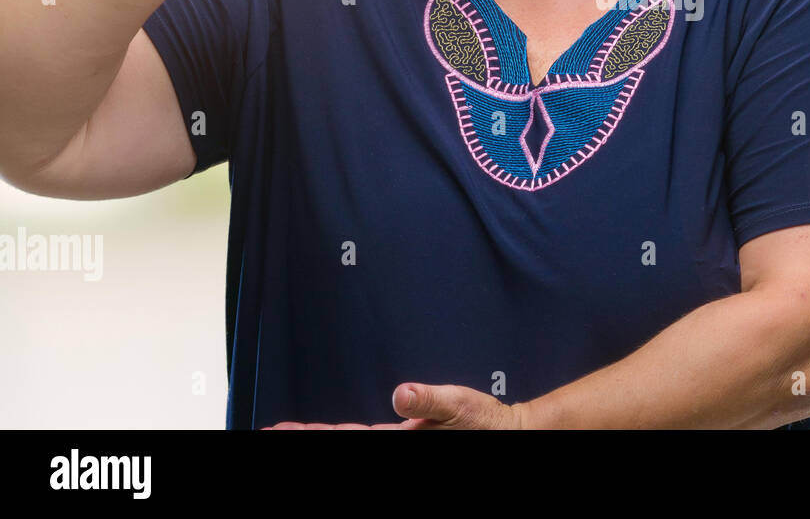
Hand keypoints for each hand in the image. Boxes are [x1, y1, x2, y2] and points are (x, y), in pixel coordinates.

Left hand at [262, 383, 528, 429]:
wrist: (508, 433)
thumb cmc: (487, 423)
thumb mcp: (462, 406)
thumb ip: (431, 401)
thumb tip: (401, 394)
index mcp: (400, 444)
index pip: (347, 441)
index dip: (311, 437)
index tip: (276, 432)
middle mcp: (395, 449)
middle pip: (341, 446)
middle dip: (304, 440)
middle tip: (268, 433)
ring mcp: (398, 447)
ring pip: (348, 445)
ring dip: (317, 438)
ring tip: (285, 433)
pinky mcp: (404, 441)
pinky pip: (362, 441)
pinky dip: (340, 435)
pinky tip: (328, 432)